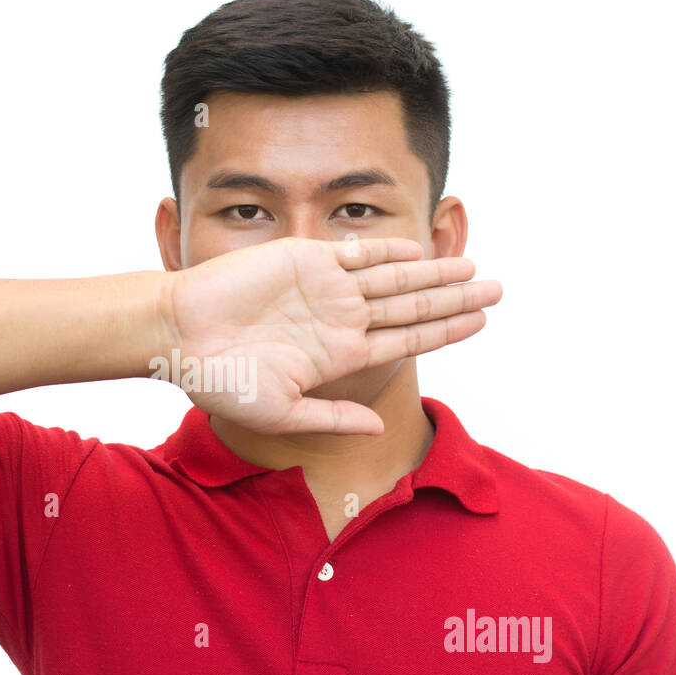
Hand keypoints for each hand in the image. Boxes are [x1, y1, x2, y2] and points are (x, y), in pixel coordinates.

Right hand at [155, 236, 500, 435]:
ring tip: (471, 267)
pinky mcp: (304, 260)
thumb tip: (380, 425)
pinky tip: (420, 248)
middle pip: (410, 306)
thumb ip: (333, 416)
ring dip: (432, 272)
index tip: (480, 323)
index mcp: (338, 357)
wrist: (178, 335)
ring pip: (392, 278)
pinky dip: (387, 250)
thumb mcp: (282, 411)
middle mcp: (339, 320)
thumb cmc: (221, 380)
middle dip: (454, 298)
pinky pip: (355, 253)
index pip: (405, 340)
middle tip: (497, 290)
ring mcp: (324, 289)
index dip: (444, 330)